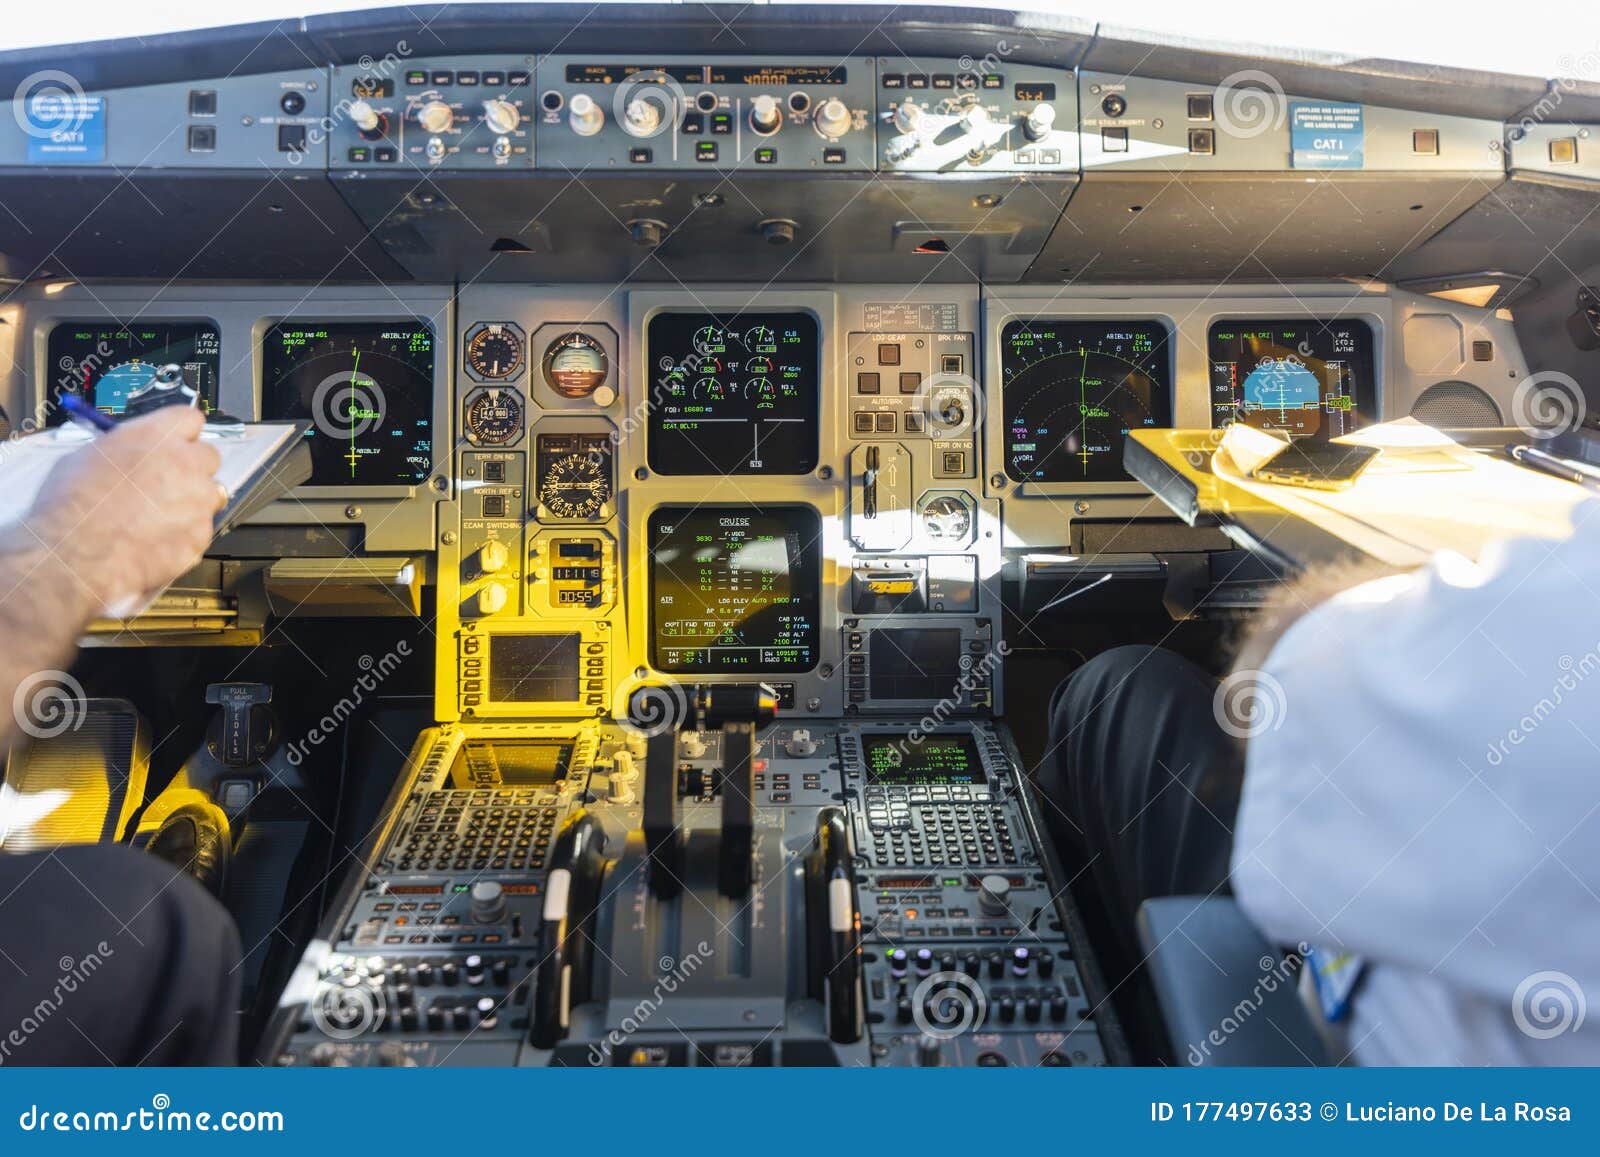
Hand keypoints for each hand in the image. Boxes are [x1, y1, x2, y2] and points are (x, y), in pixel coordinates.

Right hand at [28, 407, 224, 611]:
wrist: (75, 555)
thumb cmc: (71, 509)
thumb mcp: (88, 457)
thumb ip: (125, 449)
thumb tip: (131, 450)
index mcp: (154, 436)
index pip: (189, 419)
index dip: (181, 433)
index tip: (176, 442)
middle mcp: (184, 464)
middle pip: (209, 456)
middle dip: (193, 467)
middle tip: (170, 481)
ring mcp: (198, 500)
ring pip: (211, 494)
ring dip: (193, 501)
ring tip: (157, 516)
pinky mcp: (201, 534)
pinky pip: (202, 528)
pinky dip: (185, 533)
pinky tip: (156, 539)